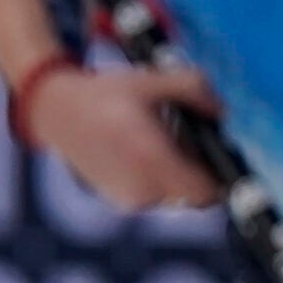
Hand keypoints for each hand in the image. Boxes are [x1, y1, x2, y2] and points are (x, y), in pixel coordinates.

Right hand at [28, 64, 222, 211]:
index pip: (205, 193)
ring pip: (175, 197)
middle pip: (195, 197)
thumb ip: (197, 89)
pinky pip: (155, 196)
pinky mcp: (119, 202)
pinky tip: (143, 153)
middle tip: (190, 143)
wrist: (59, 115)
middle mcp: (140, 186)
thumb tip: (222, 114)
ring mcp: (128, 199)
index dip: (221, 179)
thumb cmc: (108, 95)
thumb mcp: (155, 80)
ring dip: (178, 176)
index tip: (220, 156)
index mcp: (151, 156)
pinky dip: (158, 180)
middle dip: (199, 173)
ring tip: (162, 144)